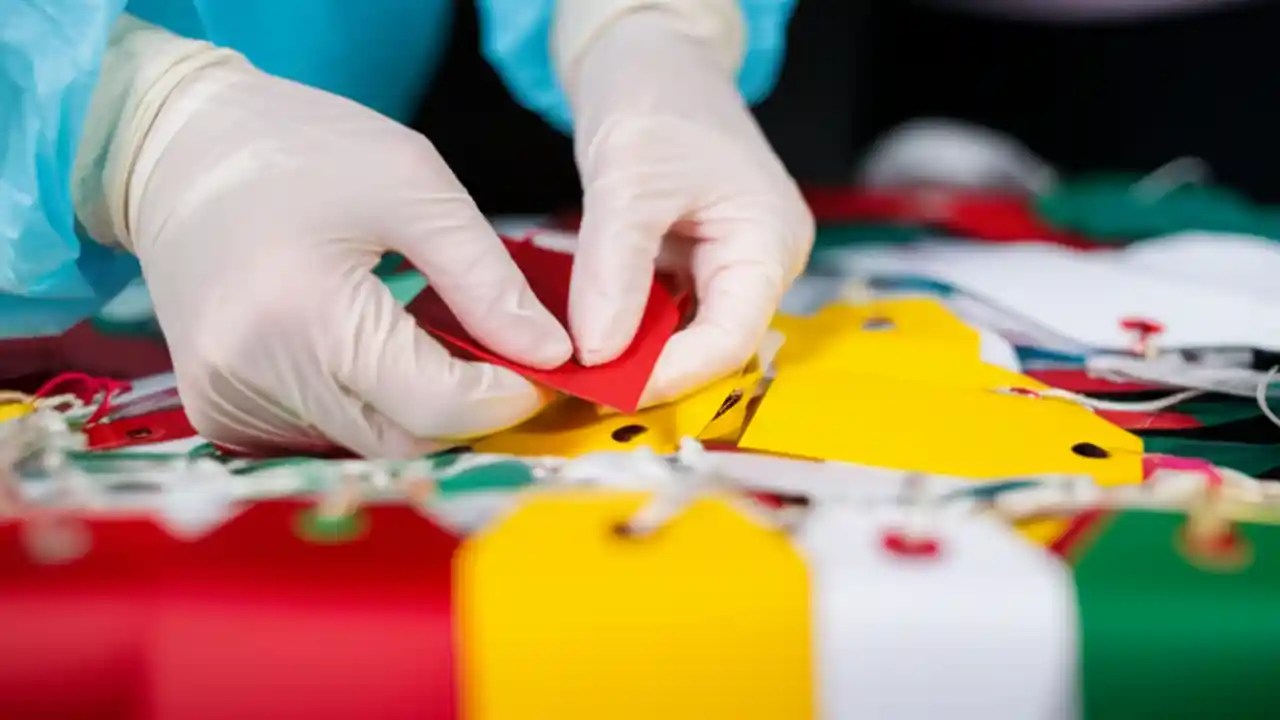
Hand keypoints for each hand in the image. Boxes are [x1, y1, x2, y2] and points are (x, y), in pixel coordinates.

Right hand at [116, 59, 570, 456]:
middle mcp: (254, 376)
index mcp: (304, 313)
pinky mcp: (217, 413)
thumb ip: (485, 278)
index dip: (503, 400)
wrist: (174, 150)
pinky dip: (364, 408)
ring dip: (414, 411)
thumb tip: (551, 354)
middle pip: (403, 441)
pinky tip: (366, 354)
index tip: (542, 369)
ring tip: (426, 342)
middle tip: (499, 362)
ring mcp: (227, 403)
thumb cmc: (300, 150)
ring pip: (366, 445)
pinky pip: (321, 437)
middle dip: (465, 412)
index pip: (434, 407)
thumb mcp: (412, 184)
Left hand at [566, 10, 813, 406]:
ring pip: (686, 333)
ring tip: (578, 369)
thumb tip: (597, 354)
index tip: (607, 391)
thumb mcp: (628, 182)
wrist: (650, 53)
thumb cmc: (655, 97)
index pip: (730, 339)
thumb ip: (614, 271)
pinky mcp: (697, 259)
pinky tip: (589, 334)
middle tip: (582, 389)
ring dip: (636, 352)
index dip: (672, 375)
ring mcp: (730, 262)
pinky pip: (668, 310)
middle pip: (712, 345)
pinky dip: (629, 325)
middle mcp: (760, 261)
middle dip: (651, 370)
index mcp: (768, 242)